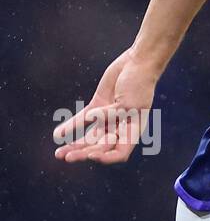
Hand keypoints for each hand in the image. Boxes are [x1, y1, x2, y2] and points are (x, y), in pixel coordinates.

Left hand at [53, 47, 160, 163]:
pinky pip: (81, 119)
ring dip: (75, 146)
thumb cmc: (140, 83)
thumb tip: (90, 118)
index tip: (93, 155)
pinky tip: (58, 134)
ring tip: (59, 154)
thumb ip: (112, 113)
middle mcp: (120, 128)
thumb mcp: (130, 101)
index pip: (120, 152)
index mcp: (132, 131)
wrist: (136, 63)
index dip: (107, 157)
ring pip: (90, 138)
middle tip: (67, 157)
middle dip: (84, 153)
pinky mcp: (97, 106)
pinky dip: (71, 126)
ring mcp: (107, 118)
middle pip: (100, 147)